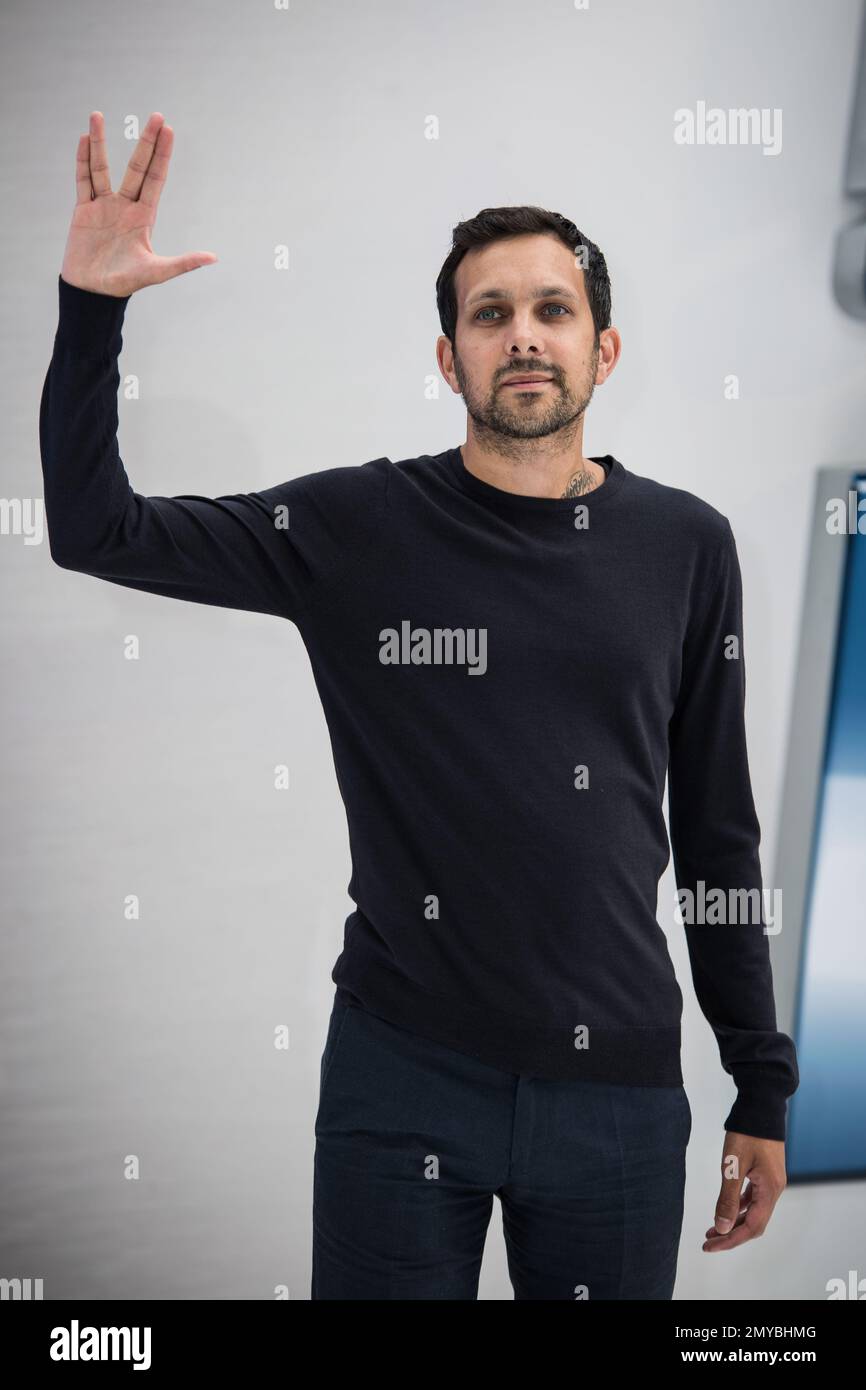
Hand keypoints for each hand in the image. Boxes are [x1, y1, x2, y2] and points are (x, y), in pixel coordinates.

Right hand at [60, 110, 217, 297]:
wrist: (93, 293)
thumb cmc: (125, 284)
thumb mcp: (157, 271)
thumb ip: (184, 263)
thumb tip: (214, 258)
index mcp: (144, 216)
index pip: (156, 178)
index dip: (162, 155)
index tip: (168, 130)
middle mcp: (125, 206)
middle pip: (137, 167)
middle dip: (147, 142)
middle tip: (156, 116)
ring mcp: (103, 206)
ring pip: (101, 167)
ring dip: (100, 142)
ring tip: (97, 115)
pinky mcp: (83, 211)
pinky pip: (83, 181)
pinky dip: (82, 160)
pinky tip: (84, 139)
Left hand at [703, 1131, 786, 1251]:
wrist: (761, 1105)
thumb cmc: (747, 1133)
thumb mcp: (732, 1166)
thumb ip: (727, 1198)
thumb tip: (721, 1227)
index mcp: (770, 1190)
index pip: (752, 1227)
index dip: (731, 1239)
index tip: (710, 1245)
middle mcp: (774, 1189)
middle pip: (754, 1223)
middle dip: (731, 1234)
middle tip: (709, 1241)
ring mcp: (771, 1181)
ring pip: (753, 1211)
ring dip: (734, 1221)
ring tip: (713, 1229)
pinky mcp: (766, 1173)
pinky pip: (753, 1198)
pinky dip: (739, 1206)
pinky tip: (727, 1209)